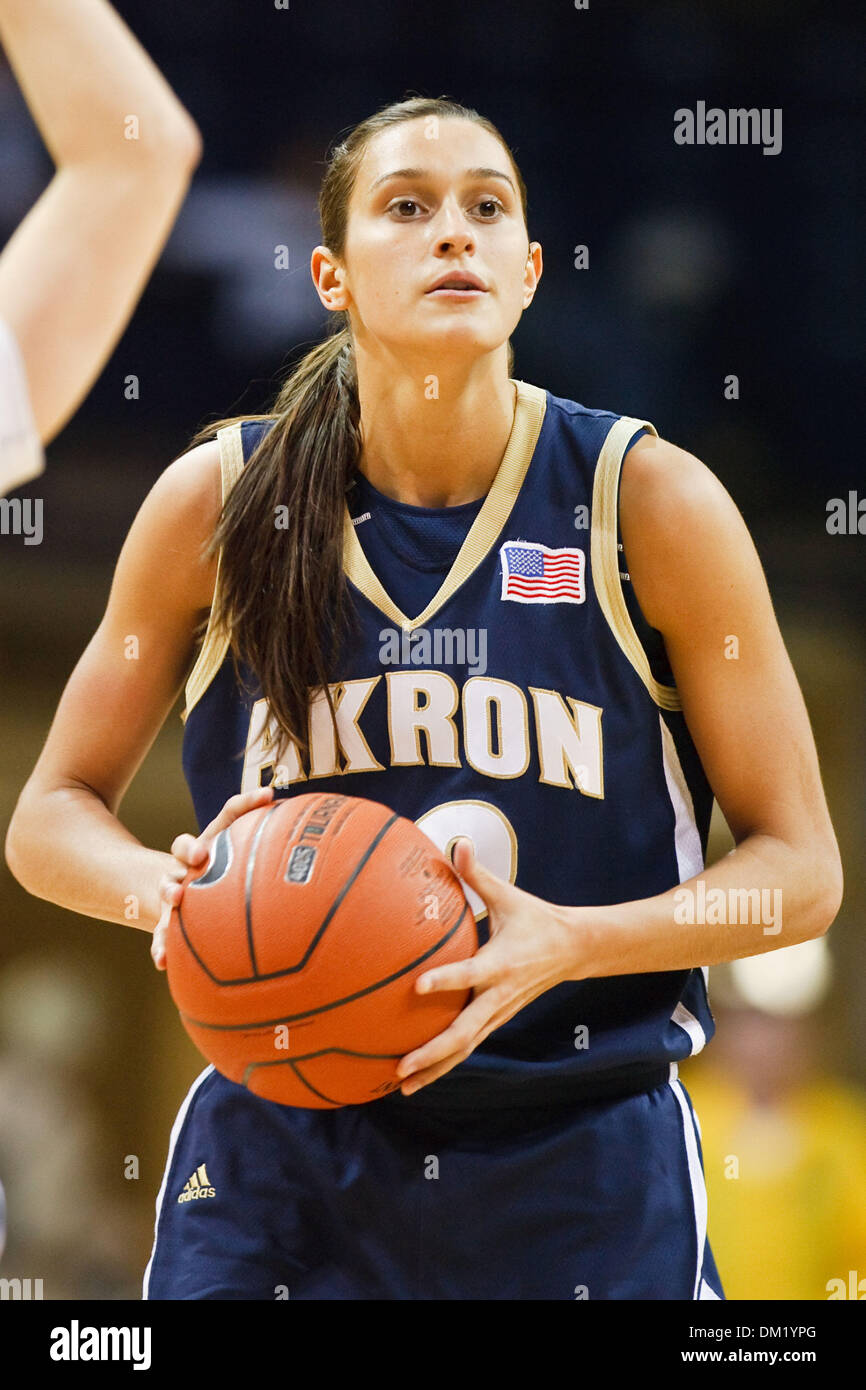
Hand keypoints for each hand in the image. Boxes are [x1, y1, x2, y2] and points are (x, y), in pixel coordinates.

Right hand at [151, 785, 274, 969]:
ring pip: (168, 887)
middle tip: (200, 856)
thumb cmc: (222, 872)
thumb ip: (252, 824)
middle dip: (188, 851)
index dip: (218, 824)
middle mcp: (186, 866)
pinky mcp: (167, 922)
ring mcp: (174, 892)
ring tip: (175, 898)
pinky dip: (160, 947)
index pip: (210, 827)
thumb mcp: (235, 851)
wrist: (186, 901)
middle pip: (181, 852)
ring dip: (170, 889)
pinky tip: (162, 961)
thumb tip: (271, 790)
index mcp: (203, 849)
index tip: (216, 839)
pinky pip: (161, 935)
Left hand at [396, 836, 576, 1094]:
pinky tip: (417, 1078)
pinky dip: (443, 1064)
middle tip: (400, 1065)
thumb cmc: (534, 919)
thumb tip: (456, 842)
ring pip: (465, 1048)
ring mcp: (498, 1013)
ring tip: (400, 1086)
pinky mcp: (496, 1020)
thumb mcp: (509, 896)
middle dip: (432, 1051)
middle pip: (464, 1032)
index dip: (446, 980)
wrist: (573, 949)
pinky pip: (468, 1047)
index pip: (470, 974)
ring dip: (434, 1069)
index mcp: (501, 963)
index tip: (418, 985)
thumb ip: (478, 874)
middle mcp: (498, 995)